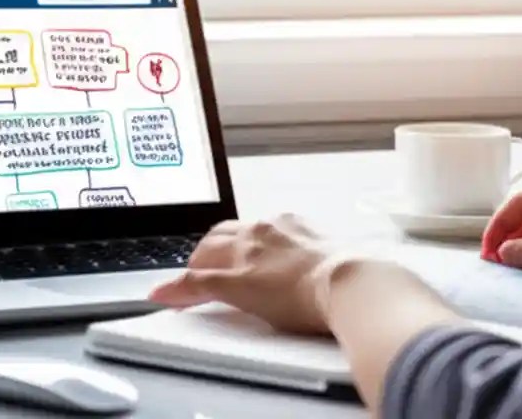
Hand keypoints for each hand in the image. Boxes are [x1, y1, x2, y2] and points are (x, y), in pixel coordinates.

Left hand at [148, 214, 339, 333]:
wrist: (352, 281)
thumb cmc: (358, 276)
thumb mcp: (340, 258)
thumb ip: (330, 260)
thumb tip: (348, 270)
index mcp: (290, 224)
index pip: (255, 229)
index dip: (242, 244)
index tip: (243, 256)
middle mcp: (264, 230)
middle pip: (222, 234)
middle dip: (210, 250)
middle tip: (207, 269)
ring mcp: (247, 255)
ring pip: (206, 253)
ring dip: (196, 267)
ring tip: (189, 285)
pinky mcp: (235, 282)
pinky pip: (196, 283)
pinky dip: (177, 290)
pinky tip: (163, 297)